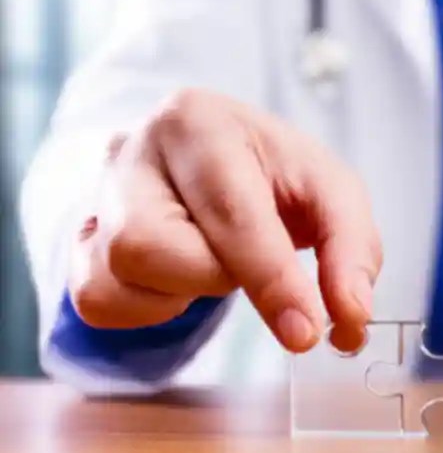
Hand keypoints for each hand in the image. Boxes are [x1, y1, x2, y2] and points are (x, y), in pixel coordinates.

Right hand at [69, 89, 381, 352]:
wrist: (213, 166)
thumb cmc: (273, 175)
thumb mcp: (330, 191)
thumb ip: (352, 249)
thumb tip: (350, 319)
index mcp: (198, 120)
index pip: (231, 211)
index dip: (271, 279)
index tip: (308, 332)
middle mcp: (130, 151)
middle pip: (155, 248)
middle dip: (219, 278)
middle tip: (254, 268)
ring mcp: (95, 199)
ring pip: (120, 280)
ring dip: (186, 292)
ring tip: (216, 257)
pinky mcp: (79, 246)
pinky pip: (101, 305)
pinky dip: (152, 307)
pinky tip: (181, 275)